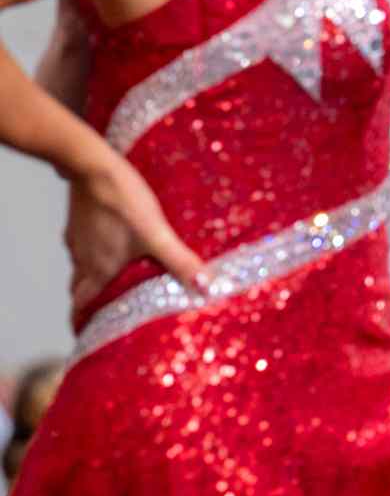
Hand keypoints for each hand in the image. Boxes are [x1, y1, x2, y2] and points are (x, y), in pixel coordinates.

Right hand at [64, 154, 205, 309]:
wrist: (93, 166)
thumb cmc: (124, 201)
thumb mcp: (157, 234)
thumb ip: (180, 261)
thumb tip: (206, 288)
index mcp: (99, 269)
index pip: (83, 304)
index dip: (84, 319)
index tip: (89, 329)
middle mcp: (83, 259)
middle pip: (80, 288)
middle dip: (90, 301)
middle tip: (105, 308)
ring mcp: (77, 239)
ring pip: (82, 266)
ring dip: (94, 276)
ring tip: (115, 278)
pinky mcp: (78, 220)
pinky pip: (84, 244)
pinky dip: (95, 251)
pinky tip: (113, 243)